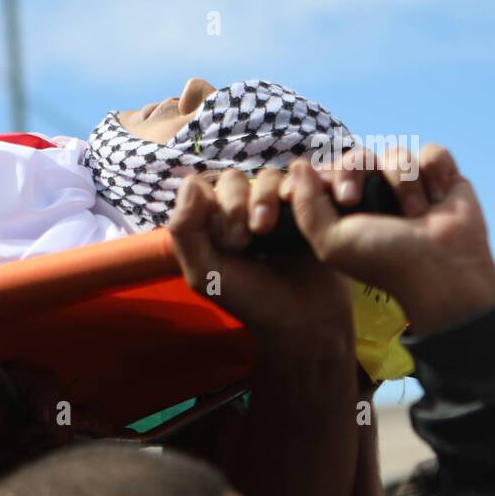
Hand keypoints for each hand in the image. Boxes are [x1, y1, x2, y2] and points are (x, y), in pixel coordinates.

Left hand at [168, 168, 354, 363]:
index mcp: (216, 222)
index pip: (204, 188)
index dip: (210, 206)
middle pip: (234, 179)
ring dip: (263, 197)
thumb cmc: (251, 300)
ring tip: (266, 230)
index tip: (223, 243)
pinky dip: (296, 187)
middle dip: (235, 206)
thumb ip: (185, 231)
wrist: (302, 319)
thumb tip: (191, 184)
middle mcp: (246, 209)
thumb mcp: (204, 273)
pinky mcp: (310, 206)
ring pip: (267, 176)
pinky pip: (302, 179)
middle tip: (242, 243)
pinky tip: (297, 212)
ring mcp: (279, 206)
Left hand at [283, 144, 494, 335]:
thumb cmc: (385, 261)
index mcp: (347, 210)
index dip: (326, 175)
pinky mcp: (442, 179)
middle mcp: (377, 194)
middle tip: (353, 199)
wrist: (442, 270)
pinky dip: (436, 175)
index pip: (329, 171)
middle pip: (359, 155)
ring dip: (404, 182)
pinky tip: (438, 200)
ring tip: (416, 214)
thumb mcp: (331, 241)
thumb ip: (306, 206)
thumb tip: (299, 165)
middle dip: (355, 170)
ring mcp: (411, 186)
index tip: (331, 195)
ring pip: (397, 153)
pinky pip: (432, 154)